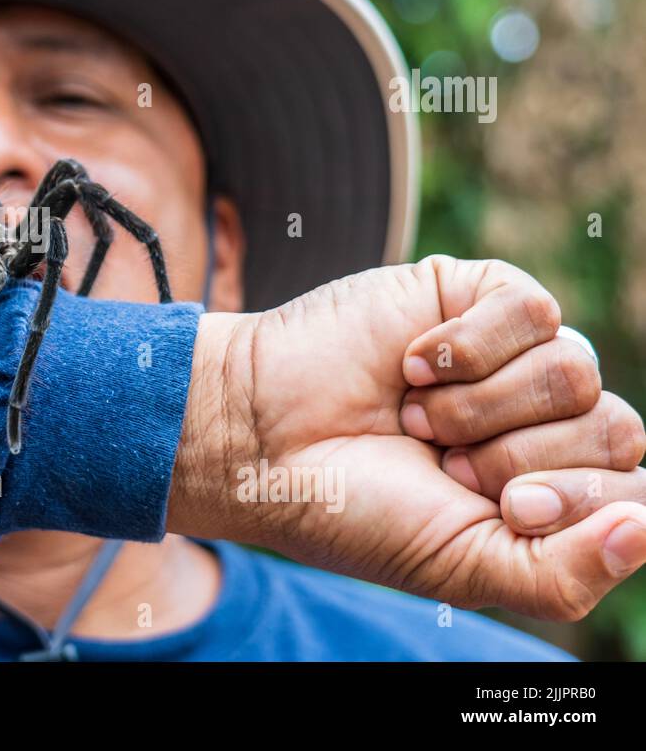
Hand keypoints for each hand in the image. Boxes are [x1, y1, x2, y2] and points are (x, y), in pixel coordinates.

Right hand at [169, 255, 645, 620]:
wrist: (263, 438)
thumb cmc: (355, 509)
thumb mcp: (465, 567)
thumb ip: (566, 573)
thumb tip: (644, 527)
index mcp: (549, 490)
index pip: (635, 492)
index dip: (578, 500)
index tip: (499, 506)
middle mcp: (543, 422)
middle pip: (614, 429)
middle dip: (520, 456)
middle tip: (443, 462)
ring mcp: (514, 356)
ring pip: (574, 370)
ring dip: (477, 406)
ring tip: (414, 415)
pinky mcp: (477, 296)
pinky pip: (533, 311)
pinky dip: (465, 347)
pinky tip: (411, 366)